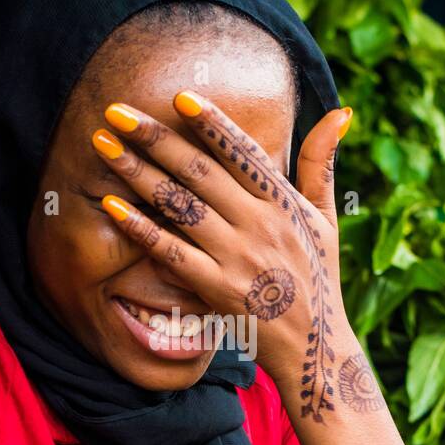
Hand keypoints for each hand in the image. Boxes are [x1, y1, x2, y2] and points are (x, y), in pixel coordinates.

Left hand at [92, 90, 354, 421]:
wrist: (314, 348)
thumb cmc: (318, 278)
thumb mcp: (326, 218)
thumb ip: (322, 163)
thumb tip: (341, 110)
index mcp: (284, 202)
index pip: (242, 153)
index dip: (211, 123)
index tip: (178, 96)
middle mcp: (260, 225)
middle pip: (199, 171)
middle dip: (154, 137)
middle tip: (115, 111)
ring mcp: (238, 258)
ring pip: (179, 205)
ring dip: (136, 173)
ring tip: (103, 146)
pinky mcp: (218, 290)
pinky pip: (171, 254)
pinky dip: (141, 229)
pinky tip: (112, 208)